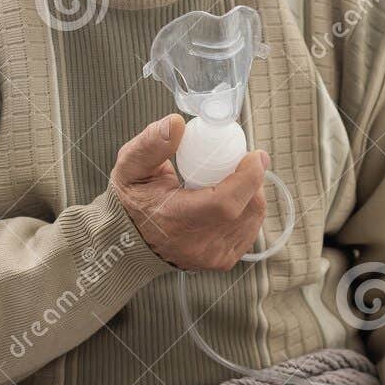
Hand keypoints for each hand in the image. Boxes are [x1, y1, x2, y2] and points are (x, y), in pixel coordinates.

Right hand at [110, 113, 269, 270]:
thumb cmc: (132, 201)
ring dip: (252, 193)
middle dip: (252, 180)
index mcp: (175, 220)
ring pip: (253, 218)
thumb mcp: (131, 167)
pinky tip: (232, 198)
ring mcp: (213, 256)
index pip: (225, 203)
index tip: (255, 155)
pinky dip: (247, 210)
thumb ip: (151, 144)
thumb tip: (176, 123)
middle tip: (240, 161)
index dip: (248, 178)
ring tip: (233, 178)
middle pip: (246, 209)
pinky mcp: (223, 261)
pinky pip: (250, 230)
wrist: (129, 242)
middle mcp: (198, 245)